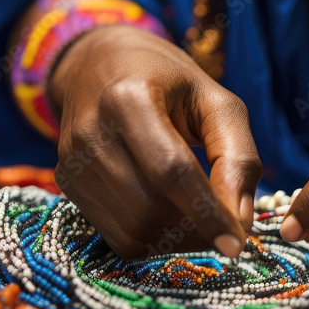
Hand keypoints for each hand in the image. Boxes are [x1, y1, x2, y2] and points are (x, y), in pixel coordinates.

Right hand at [48, 25, 260, 257]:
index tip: (238, 243)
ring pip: (133, 230)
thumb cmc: (169, 82)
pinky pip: (117, 234)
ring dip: (178, 239)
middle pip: (150, 207)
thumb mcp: (217, 102)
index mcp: (128, 98)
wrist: (100, 65)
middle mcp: (90, 133)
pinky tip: (174, 218)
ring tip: (204, 221)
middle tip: (228, 228)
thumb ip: (239, 156)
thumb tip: (242, 221)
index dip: (207, 212)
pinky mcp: (66, 184)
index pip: (170, 171)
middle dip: (196, 229)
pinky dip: (155, 239)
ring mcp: (72, 162)